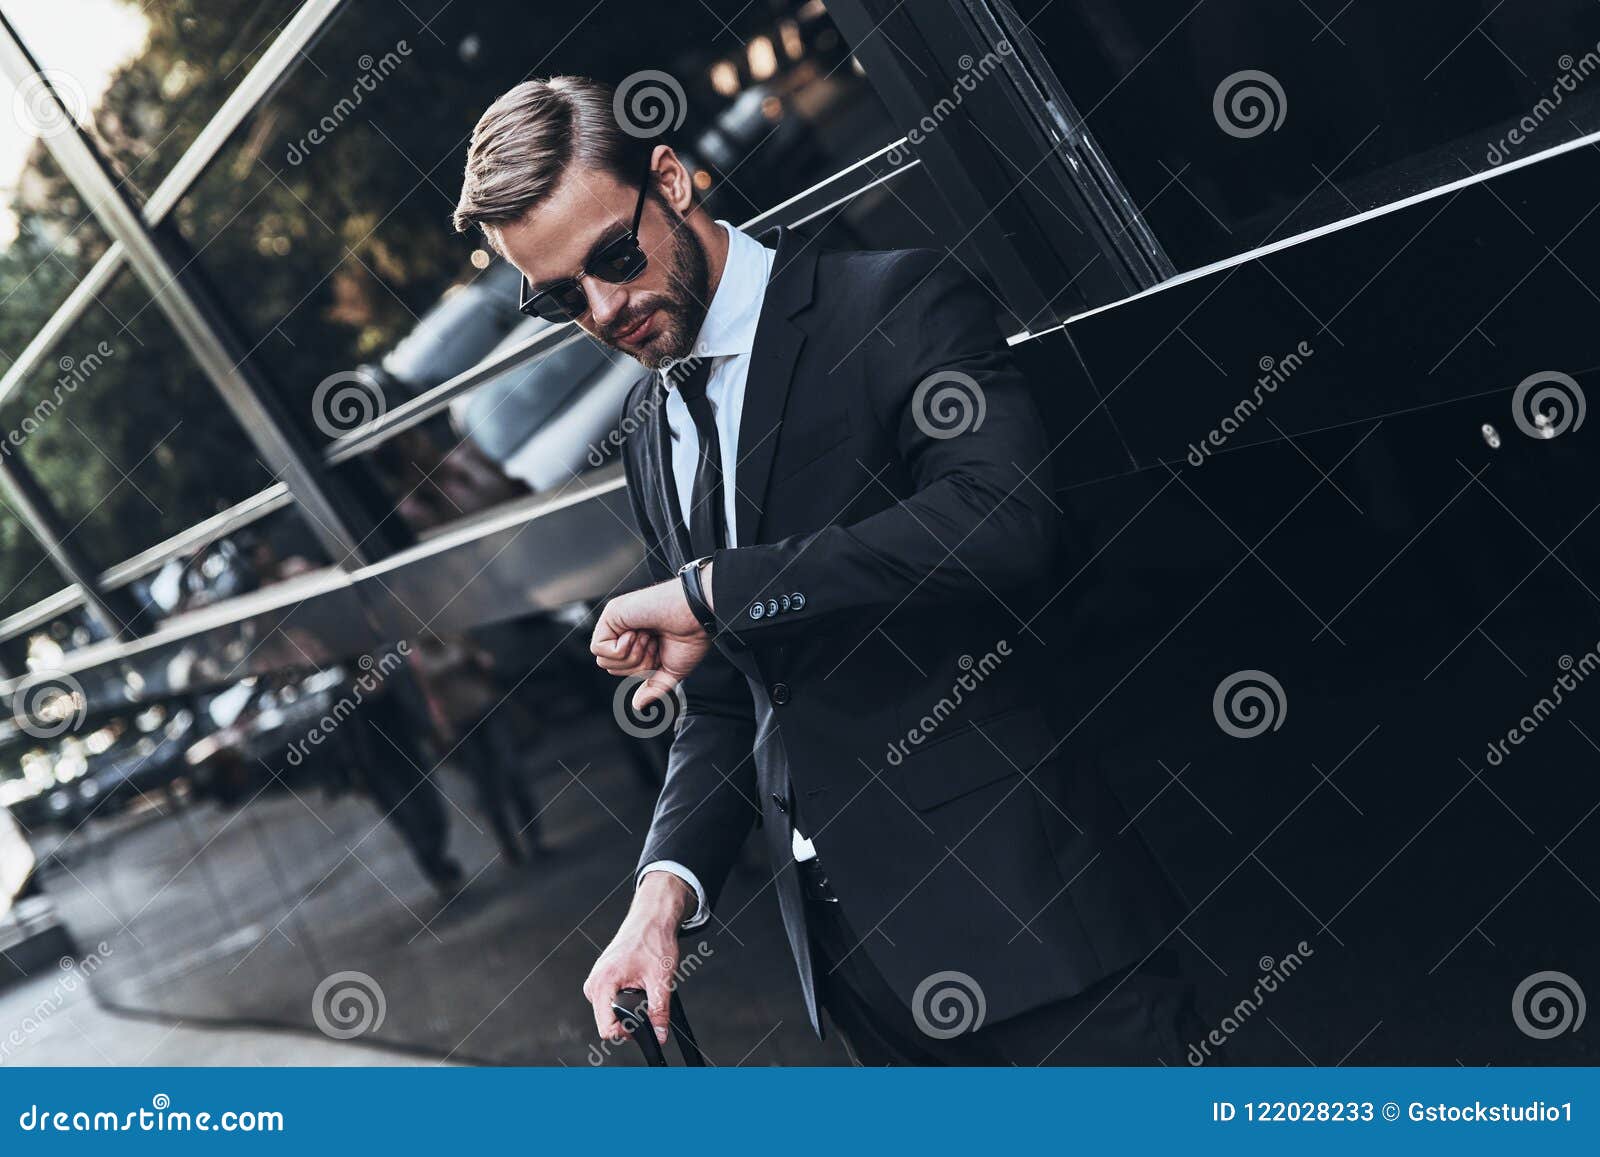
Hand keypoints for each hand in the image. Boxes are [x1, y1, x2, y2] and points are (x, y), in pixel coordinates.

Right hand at [582, 871, 691, 1042]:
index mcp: (603, 983)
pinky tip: (636, 984)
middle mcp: (594, 983)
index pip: (606, 1029)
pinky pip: (610, 1002)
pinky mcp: (602, 979)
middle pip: (608, 1023)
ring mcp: (596, 981)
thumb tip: (659, 1036)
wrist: (651, 919)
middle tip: (647, 997)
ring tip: (642, 986)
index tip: (643, 1025)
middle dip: (630, 1019)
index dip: (627, 1032)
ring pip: (610, 1013)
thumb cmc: (653, 940)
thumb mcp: (661, 980)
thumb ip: (660, 1012)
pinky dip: (625, 999)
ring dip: (628, 1008)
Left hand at [591, 573, 710, 710]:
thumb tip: (638, 705)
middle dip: (636, 665)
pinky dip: (621, 648)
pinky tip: (637, 632)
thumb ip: (653, 687)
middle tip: (654, 644)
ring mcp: (616, 621)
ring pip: (603, 660)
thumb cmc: (690, 637)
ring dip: (631, 656)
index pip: (622, 669)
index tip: (660, 652)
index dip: (642, 670)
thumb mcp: (671, 671)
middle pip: (610, 667)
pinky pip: (599, 648)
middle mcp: (624, 630)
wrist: (695, 616)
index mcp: (638, 641)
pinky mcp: (610, 614)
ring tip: (648, 636)